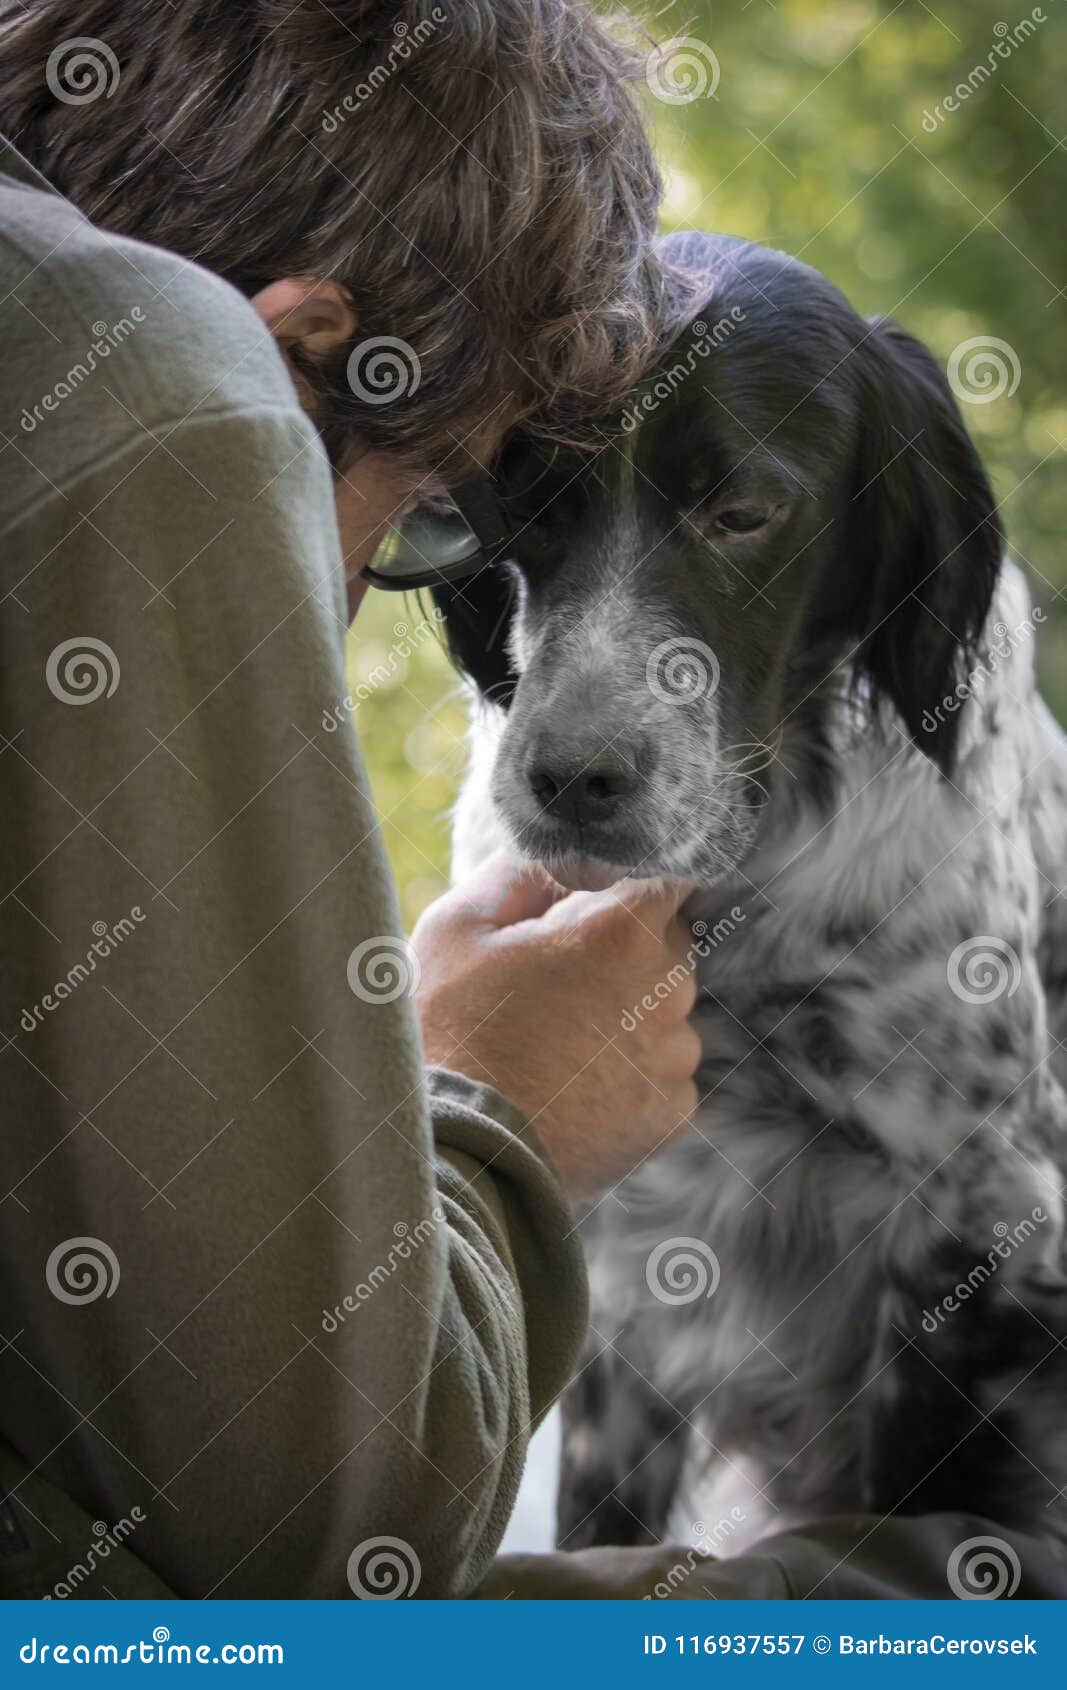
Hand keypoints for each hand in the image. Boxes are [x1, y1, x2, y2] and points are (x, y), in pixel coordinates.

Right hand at [412, 854, 700, 1198]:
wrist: (461, 1155)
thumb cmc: (451, 1034)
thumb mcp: (458, 928)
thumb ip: (518, 876)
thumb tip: (557, 864)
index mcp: (622, 931)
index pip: (667, 878)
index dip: (630, 886)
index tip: (594, 904)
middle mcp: (668, 990)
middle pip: (669, 945)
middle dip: (624, 950)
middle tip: (555, 981)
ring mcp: (675, 1057)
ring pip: (667, 1012)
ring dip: (630, 1014)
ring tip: (558, 1042)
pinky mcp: (672, 1114)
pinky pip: (664, 1073)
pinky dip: (631, 1073)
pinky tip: (576, 1084)